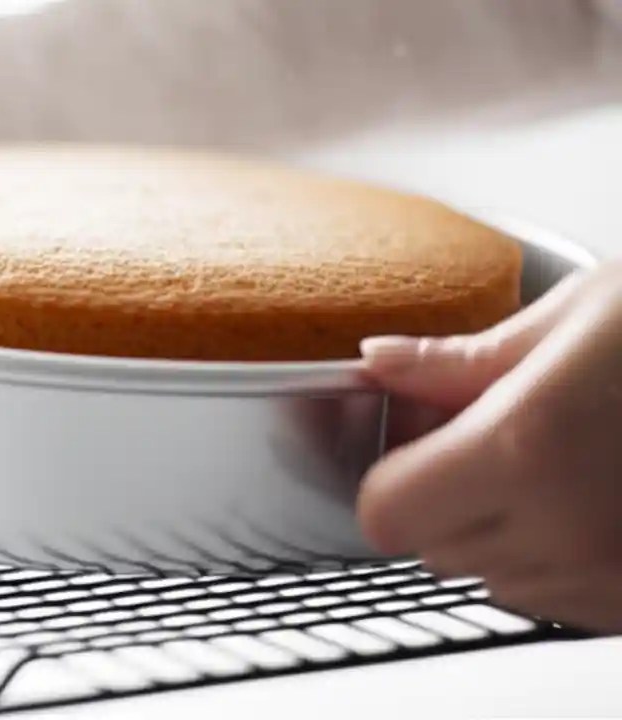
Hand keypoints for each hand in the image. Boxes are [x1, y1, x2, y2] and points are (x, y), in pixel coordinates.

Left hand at [358, 262, 621, 632]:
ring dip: (505, 531)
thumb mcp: (583, 314)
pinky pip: (568, 601)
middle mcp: (572, 531)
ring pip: (499, 580)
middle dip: (445, 497)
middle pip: (436, 550)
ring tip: (567, 459)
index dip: (394, 473)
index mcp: (529, 449)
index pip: (386, 511)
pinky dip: (566, 557)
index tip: (417, 442)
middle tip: (493, 437)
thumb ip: (463, 360)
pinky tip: (606, 494)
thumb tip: (381, 365)